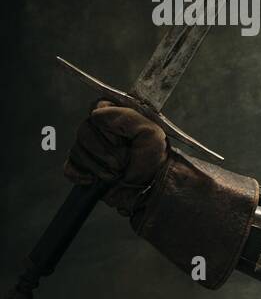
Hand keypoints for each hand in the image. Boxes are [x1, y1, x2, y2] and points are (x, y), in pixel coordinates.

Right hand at [63, 99, 168, 215]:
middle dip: (106, 152)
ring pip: (76, 151)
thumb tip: (96, 113)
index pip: (96, 111)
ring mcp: (88, 149)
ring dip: (99, 166)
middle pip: (83, 132)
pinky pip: (69, 168)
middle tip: (124, 161)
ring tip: (116, 172)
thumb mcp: (151, 133)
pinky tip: (95, 179)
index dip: (109, 129)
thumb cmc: (153, 159)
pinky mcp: (81, 167)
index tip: (124, 141)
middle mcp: (98, 130)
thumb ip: (127, 117)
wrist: (151, 188)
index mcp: (114, 117)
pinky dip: (82, 175)